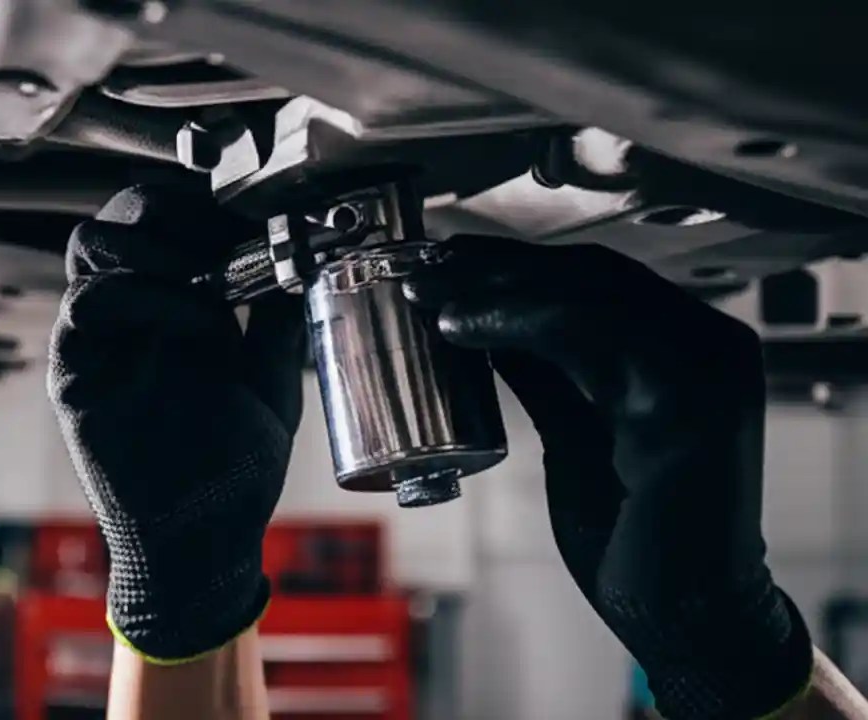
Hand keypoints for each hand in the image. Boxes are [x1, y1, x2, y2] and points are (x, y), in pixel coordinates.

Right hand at [48, 185, 305, 662]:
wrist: (204, 545)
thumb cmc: (233, 471)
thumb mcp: (270, 379)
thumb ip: (274, 319)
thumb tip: (300, 253)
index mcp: (165, 309)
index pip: (152, 221)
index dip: (190, 202)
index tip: (243, 214)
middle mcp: (123, 319)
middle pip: (114, 221)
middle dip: (168, 212)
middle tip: (224, 236)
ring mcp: (94, 346)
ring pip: (91, 249)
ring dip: (158, 250)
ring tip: (212, 283)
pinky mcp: (76, 380)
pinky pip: (87, 309)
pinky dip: (148, 298)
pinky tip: (202, 323)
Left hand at [404, 237, 812, 718]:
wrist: (686, 613)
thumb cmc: (637, 534)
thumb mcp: (575, 432)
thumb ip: (544, 375)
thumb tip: (487, 325)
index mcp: (691, 348)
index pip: (597, 279)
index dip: (518, 262)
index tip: (449, 260)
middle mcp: (711, 345)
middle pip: (590, 275)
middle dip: (496, 267)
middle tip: (424, 270)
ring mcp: (709, 368)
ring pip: (586, 295)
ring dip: (495, 289)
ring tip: (430, 295)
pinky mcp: (691, 402)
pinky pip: (589, 337)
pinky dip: (518, 323)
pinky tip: (464, 327)